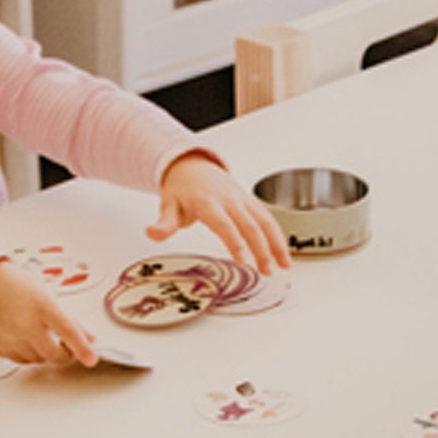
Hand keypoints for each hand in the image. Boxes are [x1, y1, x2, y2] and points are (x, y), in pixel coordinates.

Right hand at [0, 256, 98, 366]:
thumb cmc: (16, 286)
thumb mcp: (47, 296)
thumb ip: (68, 319)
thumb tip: (88, 338)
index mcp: (42, 306)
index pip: (68, 332)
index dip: (82, 348)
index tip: (91, 359)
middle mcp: (26, 325)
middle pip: (54, 354)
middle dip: (66, 354)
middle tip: (68, 347)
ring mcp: (12, 338)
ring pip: (40, 359)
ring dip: (47, 354)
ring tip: (44, 337)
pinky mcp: (1, 347)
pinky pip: (23, 360)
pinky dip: (31, 355)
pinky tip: (29, 341)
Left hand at [149, 153, 290, 272]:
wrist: (192, 165)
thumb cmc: (181, 189)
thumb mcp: (167, 206)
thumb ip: (164, 224)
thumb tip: (152, 233)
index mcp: (208, 203)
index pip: (224, 224)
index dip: (234, 242)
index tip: (243, 261)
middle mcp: (229, 200)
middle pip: (250, 225)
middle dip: (261, 249)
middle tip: (267, 271)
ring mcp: (242, 200)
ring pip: (265, 221)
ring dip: (277, 243)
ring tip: (285, 266)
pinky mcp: (250, 202)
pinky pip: (267, 218)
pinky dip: (278, 236)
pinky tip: (283, 254)